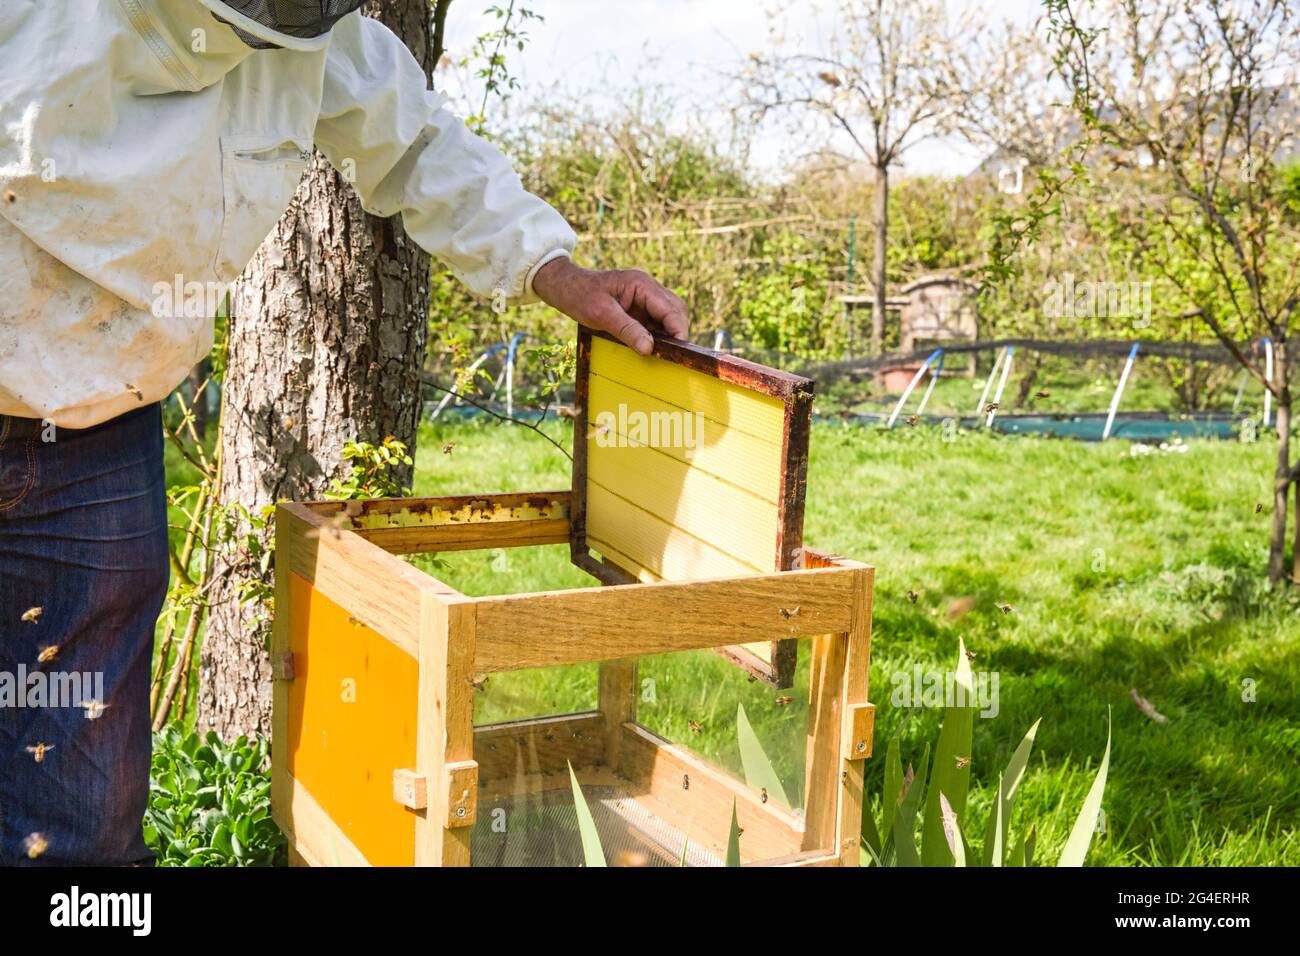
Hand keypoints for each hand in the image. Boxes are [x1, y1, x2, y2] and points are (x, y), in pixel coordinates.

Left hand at [532, 257, 688, 355]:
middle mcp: (647, 288)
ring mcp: (644, 296)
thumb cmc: (580, 295)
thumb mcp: (601, 314)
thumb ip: (627, 330)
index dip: (678, 331)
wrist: (564, 286)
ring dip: (667, 334)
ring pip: (668, 316)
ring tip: (662, 354)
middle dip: (676, 332)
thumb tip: (649, 348)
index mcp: (641, 284)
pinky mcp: (639, 306)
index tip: (679, 352)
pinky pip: (655, 320)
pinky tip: (650, 347)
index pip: (671, 308)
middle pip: (675, 311)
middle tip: (672, 356)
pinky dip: (656, 334)